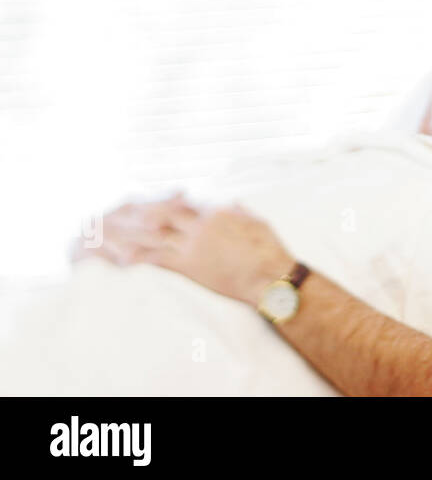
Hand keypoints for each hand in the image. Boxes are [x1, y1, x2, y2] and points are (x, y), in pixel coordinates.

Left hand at [98, 195, 293, 305]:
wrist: (270, 277)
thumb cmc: (269, 251)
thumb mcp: (257, 222)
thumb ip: (240, 211)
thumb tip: (232, 202)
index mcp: (216, 212)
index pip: (183, 204)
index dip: (164, 204)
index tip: (150, 206)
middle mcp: (200, 225)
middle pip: (163, 215)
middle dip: (140, 215)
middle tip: (120, 217)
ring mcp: (193, 245)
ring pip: (155, 234)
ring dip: (132, 234)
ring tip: (113, 235)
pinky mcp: (189, 266)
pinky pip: (157, 258)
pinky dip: (138, 257)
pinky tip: (123, 259)